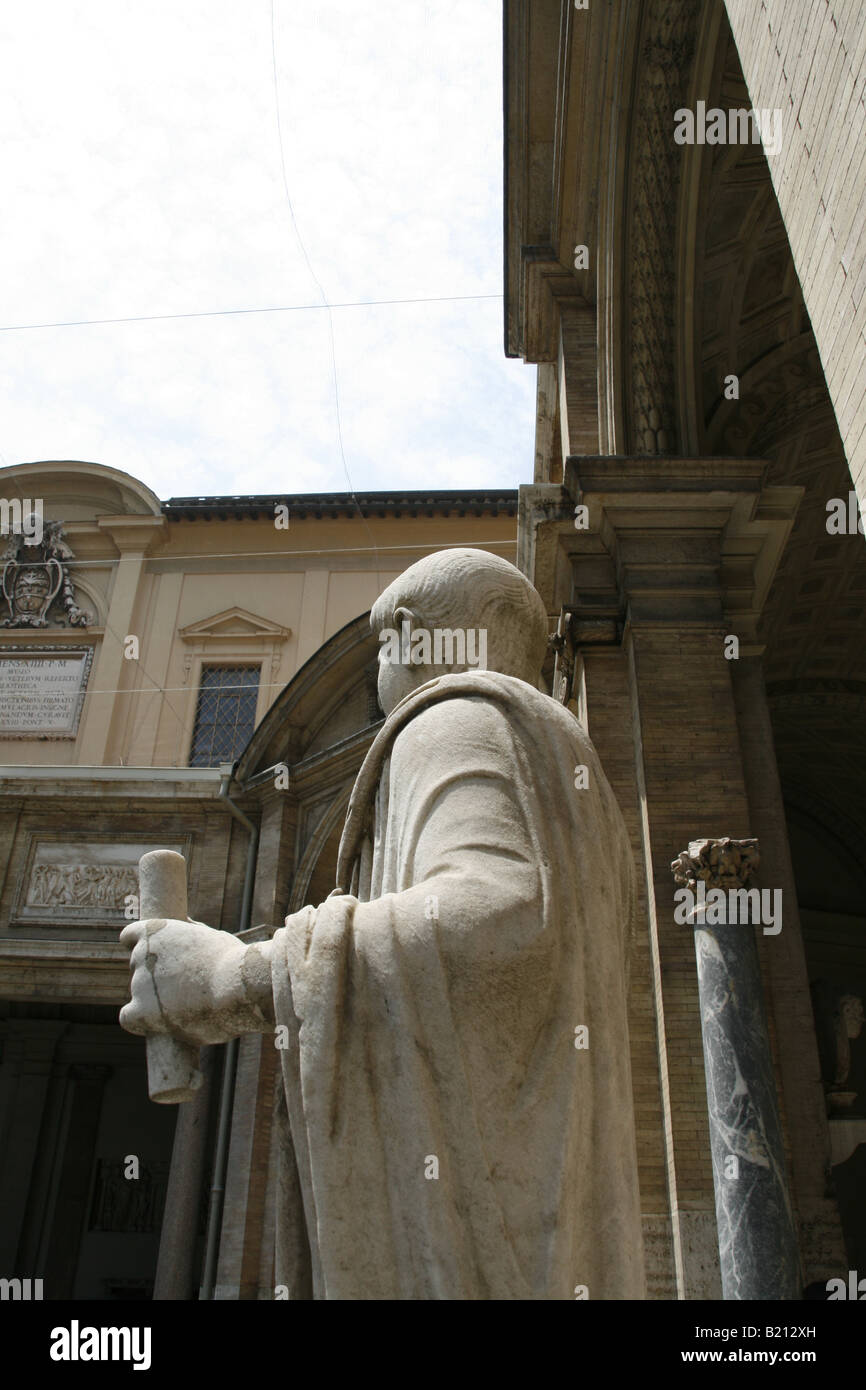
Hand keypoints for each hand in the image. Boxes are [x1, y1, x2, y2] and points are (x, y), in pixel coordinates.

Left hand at [120, 917, 249, 1045]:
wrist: (236, 986)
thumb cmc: (232, 960)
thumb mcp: (211, 936)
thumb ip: (192, 933)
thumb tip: (185, 925)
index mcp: (154, 931)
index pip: (130, 938)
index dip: (144, 949)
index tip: (156, 959)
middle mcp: (140, 954)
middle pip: (137, 968)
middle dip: (155, 976)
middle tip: (183, 987)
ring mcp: (138, 983)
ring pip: (140, 993)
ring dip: (156, 999)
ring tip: (188, 1006)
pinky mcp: (142, 1011)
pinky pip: (128, 1017)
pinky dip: (139, 1020)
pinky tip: (155, 1023)